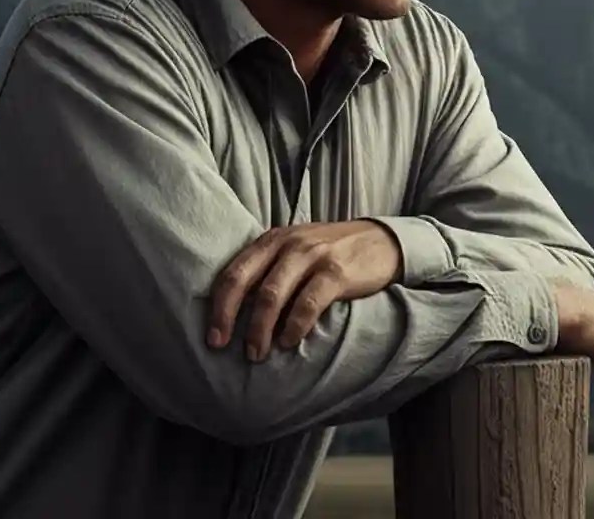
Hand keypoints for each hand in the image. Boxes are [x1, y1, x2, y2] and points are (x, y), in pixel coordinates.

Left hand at [205, 220, 401, 361]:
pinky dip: (294, 326)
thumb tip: (237, 313)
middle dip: (230, 317)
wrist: (381, 241)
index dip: (218, 306)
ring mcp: (311, 256)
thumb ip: (269, 269)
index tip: (212, 337)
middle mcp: (287, 244)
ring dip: (260, 329)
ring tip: (256, 353)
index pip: (233, 272)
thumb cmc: (331, 252)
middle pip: (246, 283)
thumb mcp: (295, 250)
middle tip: (224, 346)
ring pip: (272, 295)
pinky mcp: (335, 272)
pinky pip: (307, 303)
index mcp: (271, 240)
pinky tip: (289, 342)